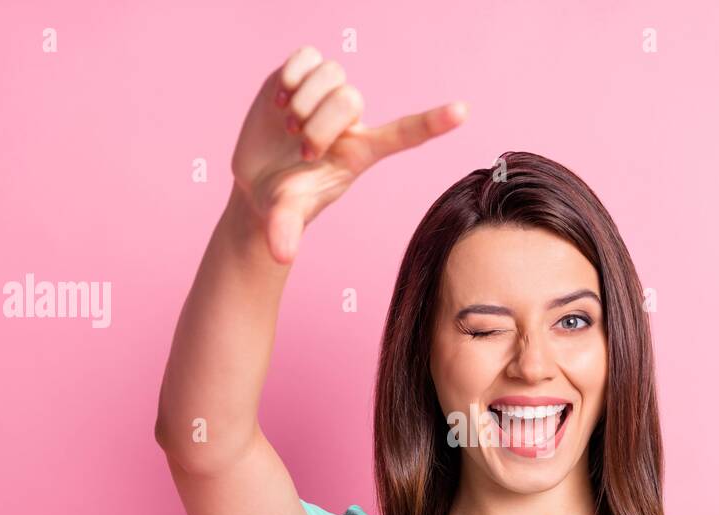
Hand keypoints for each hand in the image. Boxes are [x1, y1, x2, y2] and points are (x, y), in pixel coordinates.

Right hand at [231, 45, 467, 263]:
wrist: (256, 180)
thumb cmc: (283, 200)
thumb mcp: (285, 216)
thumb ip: (285, 231)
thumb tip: (282, 255)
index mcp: (361, 151)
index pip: (404, 134)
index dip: (431, 122)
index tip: (463, 112)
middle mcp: (350, 121)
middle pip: (350, 98)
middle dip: (319, 124)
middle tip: (301, 149)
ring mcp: (326, 96)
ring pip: (331, 73)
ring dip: (303, 99)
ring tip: (287, 124)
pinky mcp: (302, 77)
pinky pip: (307, 55)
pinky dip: (290, 73)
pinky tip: (278, 97)